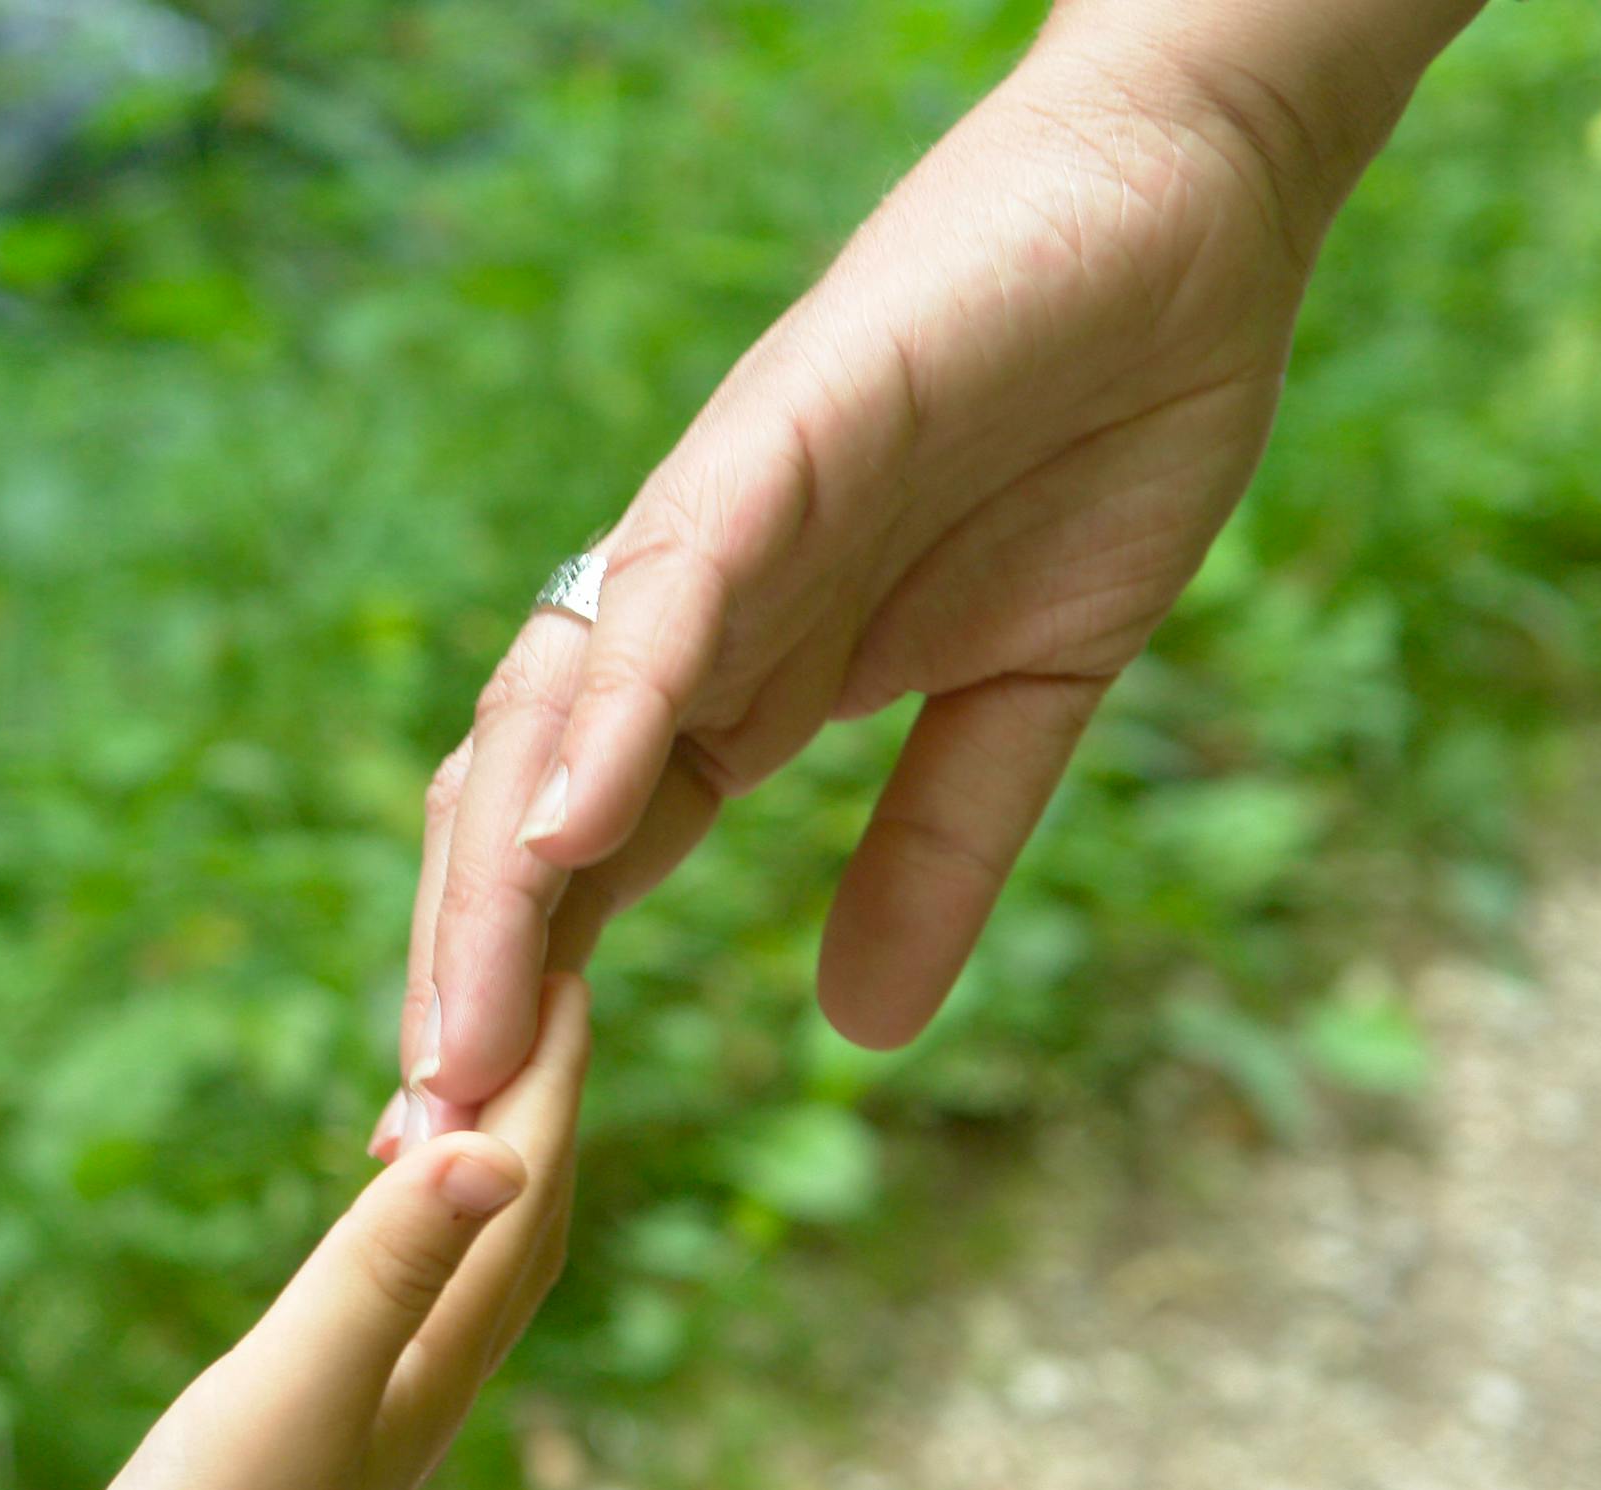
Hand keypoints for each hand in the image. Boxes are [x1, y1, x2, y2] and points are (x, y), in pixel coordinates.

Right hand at [0, 978, 590, 1489]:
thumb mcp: (298, 1378)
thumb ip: (387, 1264)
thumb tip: (500, 1150)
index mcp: (440, 1357)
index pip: (525, 1190)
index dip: (555, 1078)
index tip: (580, 969)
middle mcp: (425, 1379)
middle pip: (519, 1222)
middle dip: (545, 1108)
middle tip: (552, 1001)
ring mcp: (366, 1406)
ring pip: (458, 1263)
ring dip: (484, 1170)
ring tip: (476, 1097)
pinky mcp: (302, 1426)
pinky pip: (387, 1296)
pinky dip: (403, 1232)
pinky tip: (371, 1226)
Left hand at [381, 9, 1454, 1142]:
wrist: (1177, 225)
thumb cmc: (1096, 438)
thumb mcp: (1023, 702)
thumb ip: (933, 854)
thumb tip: (856, 1034)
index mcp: (732, 692)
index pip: (586, 873)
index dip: (528, 1007)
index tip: (482, 1153)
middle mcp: (684, 625)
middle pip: (523, 819)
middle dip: (472, 984)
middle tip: (423, 1148)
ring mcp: (714, 531)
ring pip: (555, 720)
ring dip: (499, 889)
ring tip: (460, 1040)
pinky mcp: (772, 442)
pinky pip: (665, 596)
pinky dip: (610, 719)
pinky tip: (565, 836)